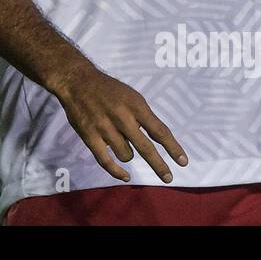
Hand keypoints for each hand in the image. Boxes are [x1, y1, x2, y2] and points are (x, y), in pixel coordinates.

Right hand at [51, 59, 187, 182]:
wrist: (77, 81)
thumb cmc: (109, 89)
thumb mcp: (132, 96)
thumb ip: (144, 116)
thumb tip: (158, 139)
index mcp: (135, 105)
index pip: (159, 131)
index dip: (173, 148)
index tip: (183, 161)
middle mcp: (122, 117)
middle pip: (145, 148)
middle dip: (159, 165)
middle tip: (168, 178)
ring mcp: (105, 128)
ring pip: (126, 155)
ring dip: (128, 155)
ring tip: (121, 142)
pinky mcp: (89, 136)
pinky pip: (106, 161)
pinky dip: (116, 172)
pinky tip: (126, 177)